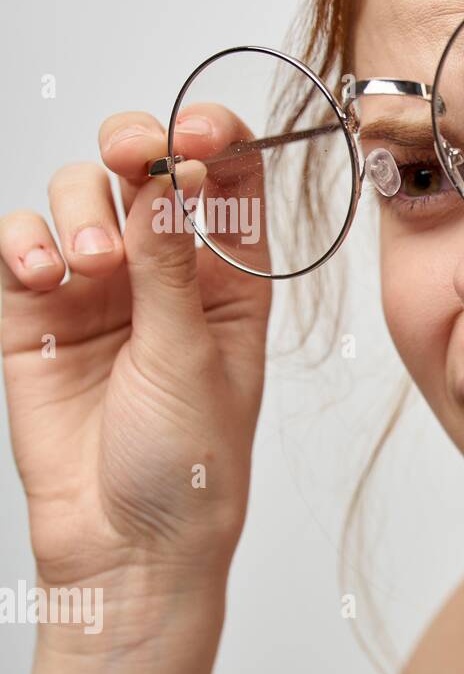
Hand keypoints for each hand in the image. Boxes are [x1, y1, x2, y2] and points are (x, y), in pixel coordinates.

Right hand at [0, 107, 270, 623]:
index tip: (192, 132)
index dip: (212, 136)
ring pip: (80, 193)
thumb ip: (170, 266)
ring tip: (94, 264)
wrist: (126, 540)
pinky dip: (24, 241)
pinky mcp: (36, 313)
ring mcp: (100, 287)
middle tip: (131, 157)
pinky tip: (44, 274)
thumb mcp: (192, 357)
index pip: (229, 177)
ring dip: (81, 207)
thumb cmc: (190, 463)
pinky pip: (20, 243)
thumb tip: (165, 176)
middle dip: (135, 143)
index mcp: (231, 276)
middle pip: (146, 165)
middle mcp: (166, 270)